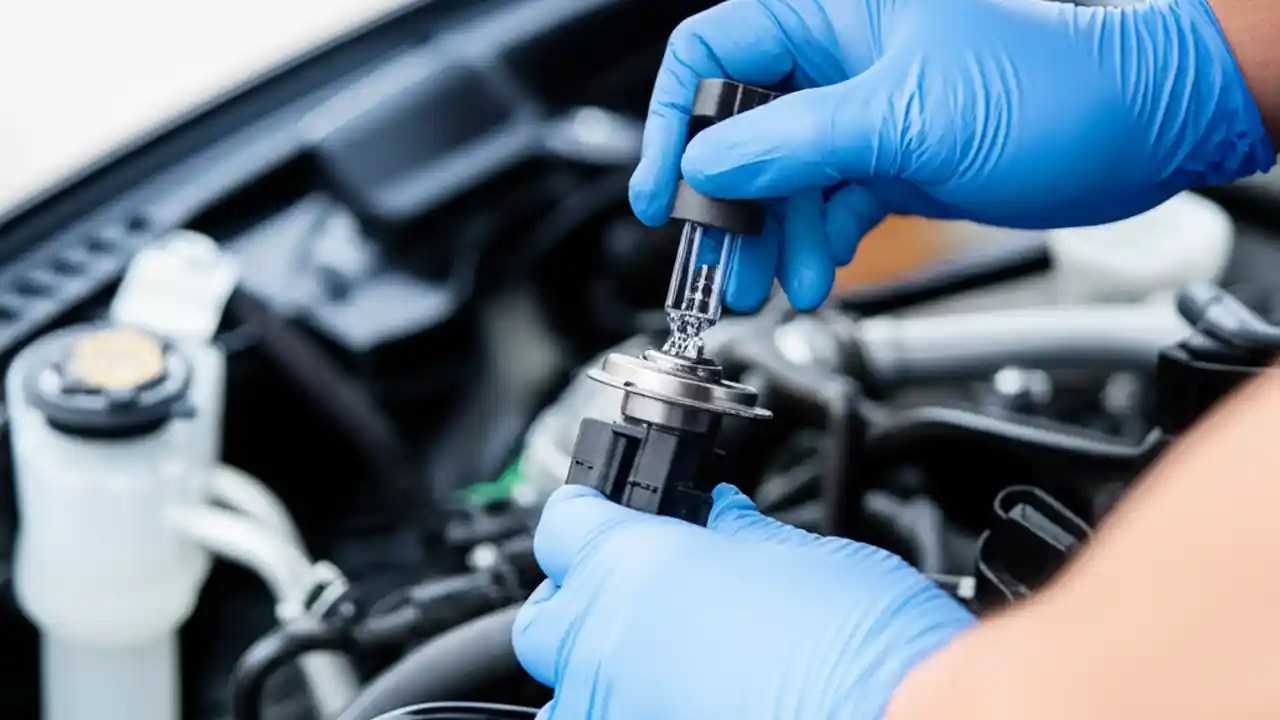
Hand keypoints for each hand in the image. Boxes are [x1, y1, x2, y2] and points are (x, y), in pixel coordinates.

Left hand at [512, 484, 974, 718]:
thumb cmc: (864, 643)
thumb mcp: (799, 555)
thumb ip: (736, 536)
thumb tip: (722, 522)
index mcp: (633, 569)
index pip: (565, 523)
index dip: (589, 514)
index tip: (606, 517)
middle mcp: (605, 647)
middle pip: (550, 615)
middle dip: (583, 600)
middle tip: (643, 595)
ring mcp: (615, 713)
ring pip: (569, 692)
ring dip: (604, 672)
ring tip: (671, 665)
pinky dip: (634, 709)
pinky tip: (691, 700)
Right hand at [630, 0, 1275, 311]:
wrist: (1146, 129)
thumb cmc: (1055, 86)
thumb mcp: (905, 116)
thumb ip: (793, 144)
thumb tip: (704, 167)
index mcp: (831, 12)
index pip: (711, 54)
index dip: (672, 124)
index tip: (660, 193)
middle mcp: (837, 58)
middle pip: (739, 128)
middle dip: (725, 203)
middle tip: (716, 263)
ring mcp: (860, 112)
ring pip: (780, 178)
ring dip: (769, 238)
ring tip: (767, 286)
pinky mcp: (887, 158)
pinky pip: (824, 204)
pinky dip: (815, 243)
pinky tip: (816, 273)